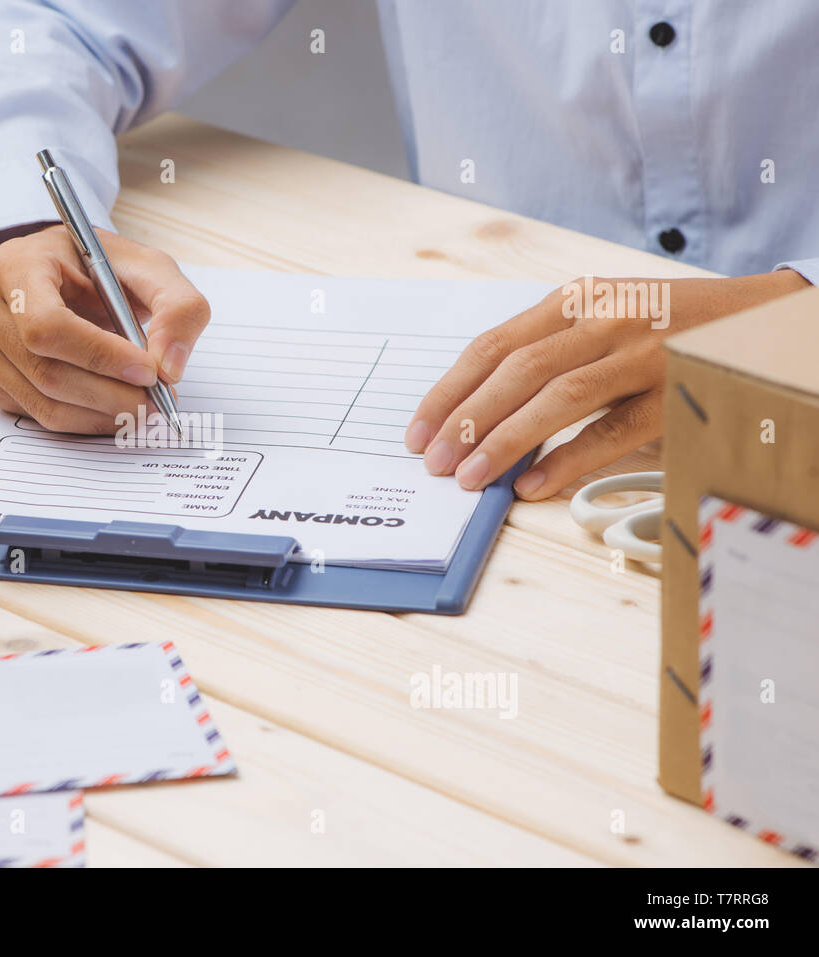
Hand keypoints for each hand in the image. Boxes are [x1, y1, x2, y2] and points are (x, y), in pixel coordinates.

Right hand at [0, 224, 209, 431]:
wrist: (64, 275)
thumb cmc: (101, 269)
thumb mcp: (149, 268)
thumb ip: (177, 306)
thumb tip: (169, 367)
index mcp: (15, 264)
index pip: (46, 324)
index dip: (100, 356)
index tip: (148, 371)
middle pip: (46, 371)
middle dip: (111, 394)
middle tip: (156, 402)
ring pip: (44, 402)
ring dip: (101, 414)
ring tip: (142, 407)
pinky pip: (37, 415)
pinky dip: (83, 420)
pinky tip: (111, 408)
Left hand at [404, 270, 809, 499]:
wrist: (757, 316)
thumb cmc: (663, 326)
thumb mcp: (600, 321)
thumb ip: (548, 356)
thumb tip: (483, 416)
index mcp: (573, 300)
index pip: (492, 346)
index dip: (449, 391)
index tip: (418, 431)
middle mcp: (602, 318)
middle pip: (516, 370)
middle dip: (466, 421)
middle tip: (434, 463)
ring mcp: (641, 352)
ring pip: (558, 396)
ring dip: (506, 441)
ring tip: (470, 479)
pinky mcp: (674, 388)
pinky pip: (613, 428)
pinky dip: (569, 458)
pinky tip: (534, 485)